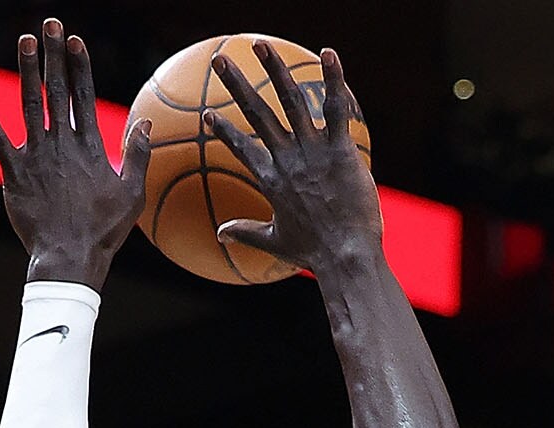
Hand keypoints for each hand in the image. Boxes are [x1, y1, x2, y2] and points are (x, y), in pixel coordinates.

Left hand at [0, 19, 150, 288]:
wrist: (70, 257)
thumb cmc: (103, 231)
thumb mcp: (132, 194)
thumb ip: (137, 156)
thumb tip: (145, 123)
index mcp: (89, 147)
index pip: (83, 97)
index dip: (79, 66)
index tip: (75, 40)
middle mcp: (62, 145)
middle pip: (57, 91)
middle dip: (55, 54)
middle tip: (52, 22)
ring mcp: (36, 157)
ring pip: (30, 104)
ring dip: (28, 70)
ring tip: (26, 39)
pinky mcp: (14, 174)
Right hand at [206, 43, 381, 272]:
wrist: (344, 255)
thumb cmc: (312, 252)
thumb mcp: (274, 242)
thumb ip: (246, 233)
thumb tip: (221, 235)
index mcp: (270, 180)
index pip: (242, 148)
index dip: (224, 130)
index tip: (208, 114)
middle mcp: (287, 160)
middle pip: (257, 113)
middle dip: (236, 85)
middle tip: (219, 61)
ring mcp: (313, 152)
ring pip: (291, 101)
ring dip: (274, 70)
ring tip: (259, 46)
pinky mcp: (340, 150)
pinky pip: (336, 109)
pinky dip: (333, 80)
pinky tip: (327, 54)